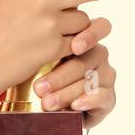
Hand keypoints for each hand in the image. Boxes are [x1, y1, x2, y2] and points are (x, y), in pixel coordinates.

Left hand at [32, 16, 115, 130]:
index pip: (99, 27)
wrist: (52, 107)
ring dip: (68, 92)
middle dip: (61, 75)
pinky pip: (103, 97)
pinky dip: (88, 101)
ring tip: (47, 103)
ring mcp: (105, 76)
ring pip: (91, 80)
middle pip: (87, 60)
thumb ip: (39, 48)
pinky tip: (75, 105)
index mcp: (84, 38)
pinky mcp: (108, 98)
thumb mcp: (36, 62)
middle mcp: (98, 54)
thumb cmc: (41, 76)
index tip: (74, 47)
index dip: (90, 35)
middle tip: (38, 88)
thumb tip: (25, 40)